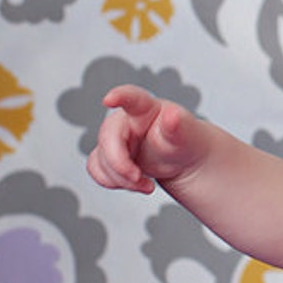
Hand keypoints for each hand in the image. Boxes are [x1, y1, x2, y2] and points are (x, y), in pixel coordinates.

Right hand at [86, 85, 203, 193]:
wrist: (183, 160)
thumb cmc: (184, 140)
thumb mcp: (187, 133)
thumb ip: (179, 124)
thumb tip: (173, 115)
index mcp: (146, 108)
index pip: (132, 97)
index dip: (120, 96)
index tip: (109, 99)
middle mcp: (126, 120)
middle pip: (108, 137)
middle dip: (119, 163)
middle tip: (138, 177)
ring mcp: (115, 138)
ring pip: (100, 158)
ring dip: (121, 178)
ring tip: (147, 185)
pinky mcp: (108, 155)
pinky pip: (96, 169)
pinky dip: (113, 182)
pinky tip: (136, 184)